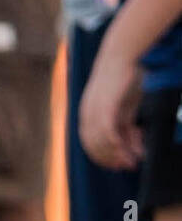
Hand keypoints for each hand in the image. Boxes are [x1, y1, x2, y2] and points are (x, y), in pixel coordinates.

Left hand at [79, 54, 144, 169]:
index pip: (90, 145)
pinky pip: (107, 131)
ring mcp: (93, 112)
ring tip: (131, 162)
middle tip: (126, 167)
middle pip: (94, 146)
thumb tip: (134, 145)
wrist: (120, 54)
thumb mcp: (125, 106)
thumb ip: (127, 126)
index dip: (103, 157)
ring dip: (117, 155)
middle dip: (111, 159)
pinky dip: (115, 143)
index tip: (117, 165)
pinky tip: (125, 151)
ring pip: (101, 142)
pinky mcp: (105, 106)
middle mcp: (86, 116)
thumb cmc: (123, 78)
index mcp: (86, 117)